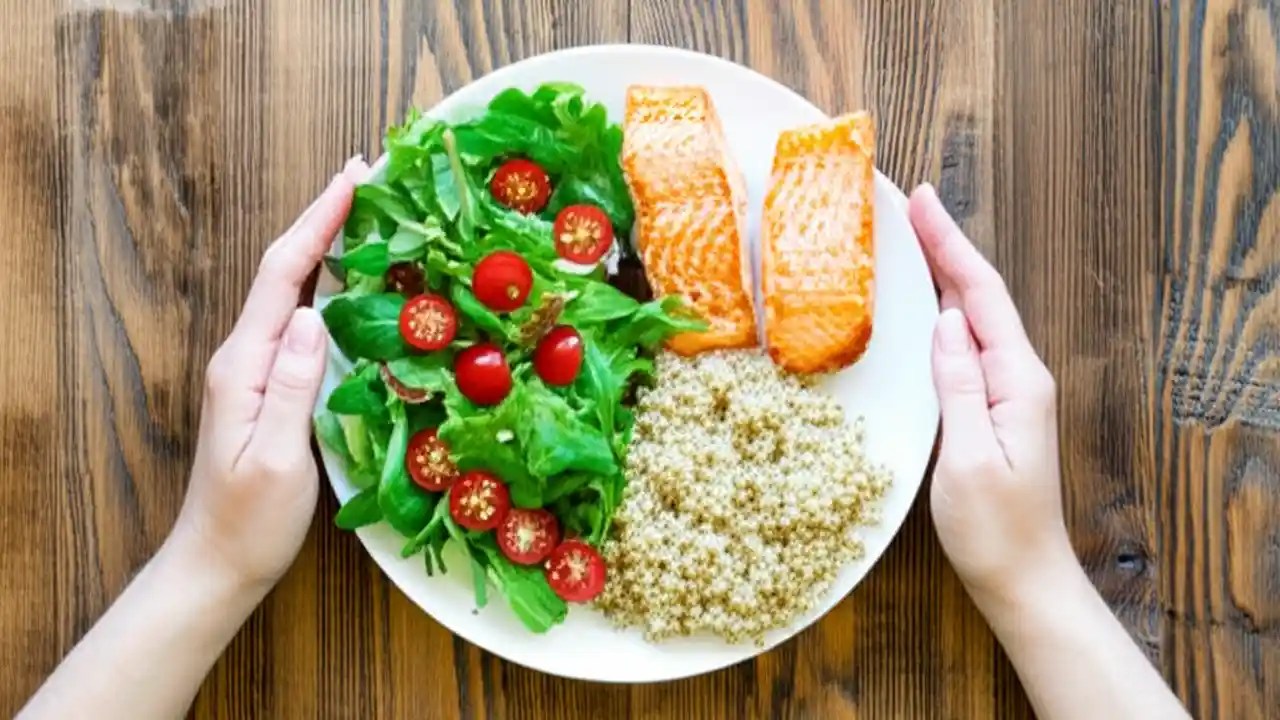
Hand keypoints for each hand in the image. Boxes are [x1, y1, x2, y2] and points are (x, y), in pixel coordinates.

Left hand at [172, 159, 367, 590]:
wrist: (217, 563)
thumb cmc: (248, 522)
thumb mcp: (274, 457)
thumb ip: (292, 385)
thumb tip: (313, 316)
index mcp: (244, 364)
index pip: (283, 275)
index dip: (318, 222)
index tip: (354, 179)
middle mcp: (246, 356)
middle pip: (286, 270)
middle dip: (324, 218)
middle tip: (369, 178)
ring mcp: (256, 370)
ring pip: (294, 292)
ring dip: (327, 247)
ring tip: (369, 214)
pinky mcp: (271, 387)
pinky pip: (302, 322)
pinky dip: (329, 288)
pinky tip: (355, 284)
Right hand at [909, 184, 1075, 601]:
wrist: (1023, 578)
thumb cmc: (995, 529)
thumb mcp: (968, 458)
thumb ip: (960, 386)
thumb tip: (947, 321)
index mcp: (1016, 380)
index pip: (981, 295)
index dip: (949, 244)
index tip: (921, 201)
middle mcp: (1018, 376)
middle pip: (979, 295)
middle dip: (944, 246)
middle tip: (908, 205)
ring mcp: (1007, 392)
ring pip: (972, 317)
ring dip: (943, 275)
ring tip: (910, 240)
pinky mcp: (991, 409)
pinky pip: (965, 346)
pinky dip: (942, 313)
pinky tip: (923, 308)